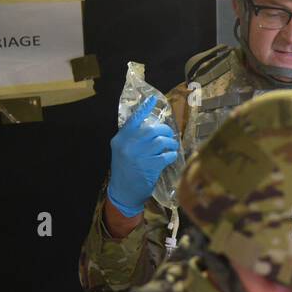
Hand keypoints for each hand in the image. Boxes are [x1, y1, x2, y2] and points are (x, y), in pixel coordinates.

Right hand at [106, 94, 178, 217]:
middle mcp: (128, 145)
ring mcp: (139, 156)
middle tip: (169, 135)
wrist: (123, 192)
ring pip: (161, 141)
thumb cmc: (125, 170)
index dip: (144, 109)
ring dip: (170, 143)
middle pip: (151, 129)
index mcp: (120, 139)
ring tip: (171, 146)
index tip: (153, 99)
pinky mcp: (150, 166)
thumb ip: (132, 138)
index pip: (133, 120)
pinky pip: (166, 155)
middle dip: (164, 130)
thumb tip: (151, 125)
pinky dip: (172, 155)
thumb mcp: (122, 151)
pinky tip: (171, 156)